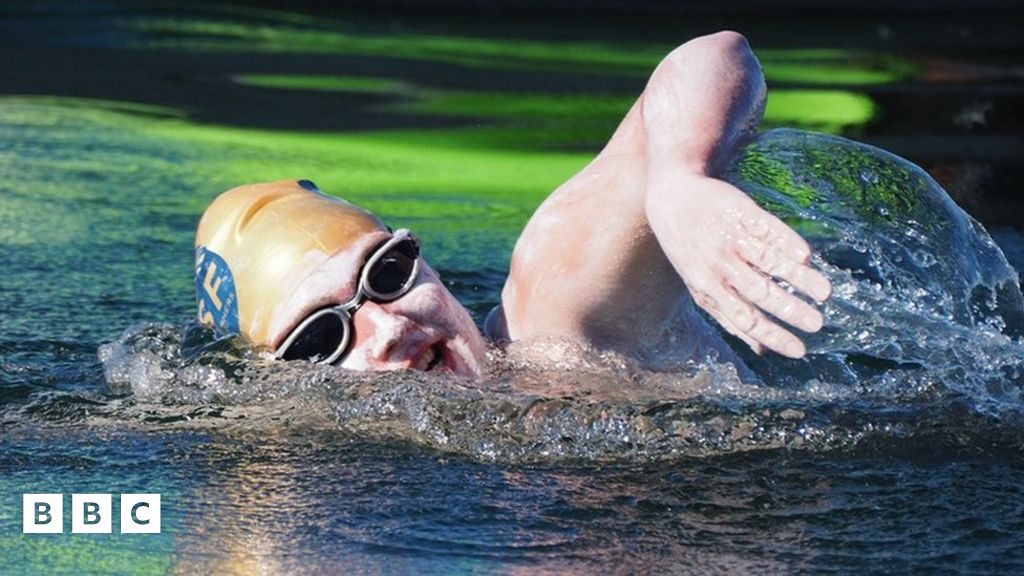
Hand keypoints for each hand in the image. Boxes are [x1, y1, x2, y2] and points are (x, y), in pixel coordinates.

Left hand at [647, 174, 831, 357]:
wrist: (672, 197)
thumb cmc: (690, 250)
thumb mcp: (699, 286)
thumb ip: (728, 315)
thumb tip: (761, 349)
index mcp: (709, 288)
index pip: (745, 319)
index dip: (773, 336)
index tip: (800, 350)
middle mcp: (720, 265)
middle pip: (759, 292)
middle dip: (790, 311)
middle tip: (818, 324)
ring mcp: (731, 238)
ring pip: (768, 262)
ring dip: (798, 279)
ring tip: (825, 293)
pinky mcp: (741, 212)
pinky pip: (768, 229)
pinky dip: (787, 242)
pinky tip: (806, 256)